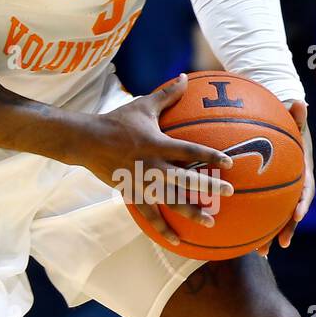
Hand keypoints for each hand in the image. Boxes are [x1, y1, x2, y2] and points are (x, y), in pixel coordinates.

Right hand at [82, 73, 233, 246]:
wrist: (86, 141)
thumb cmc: (117, 121)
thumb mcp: (142, 106)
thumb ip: (166, 95)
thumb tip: (184, 77)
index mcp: (158, 144)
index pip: (190, 151)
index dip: (210, 156)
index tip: (229, 163)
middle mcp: (153, 165)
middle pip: (185, 179)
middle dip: (208, 187)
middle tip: (229, 193)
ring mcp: (143, 182)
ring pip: (170, 201)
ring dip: (191, 212)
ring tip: (210, 222)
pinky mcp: (133, 194)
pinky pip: (150, 215)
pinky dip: (163, 227)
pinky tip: (178, 239)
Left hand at [257, 98, 314, 255]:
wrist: (285, 133)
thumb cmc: (288, 125)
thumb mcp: (292, 118)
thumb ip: (296, 114)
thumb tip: (300, 102)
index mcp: (303, 171)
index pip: (306, 189)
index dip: (302, 202)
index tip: (297, 214)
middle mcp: (294, 186)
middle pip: (291, 211)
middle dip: (286, 229)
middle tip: (280, 244)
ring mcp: (282, 193)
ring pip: (276, 216)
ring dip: (269, 234)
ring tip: (260, 252)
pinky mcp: (267, 195)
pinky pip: (259, 210)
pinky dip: (250, 223)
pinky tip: (235, 236)